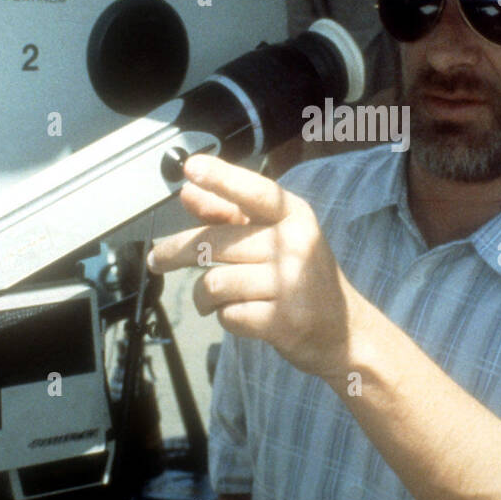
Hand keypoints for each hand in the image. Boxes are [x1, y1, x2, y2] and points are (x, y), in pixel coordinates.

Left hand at [147, 154, 363, 381]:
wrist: (343, 332)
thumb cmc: (301, 278)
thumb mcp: (275, 238)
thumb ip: (230, 215)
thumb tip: (188, 192)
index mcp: (295, 217)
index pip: (255, 192)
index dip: (222, 179)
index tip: (191, 167)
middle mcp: (296, 245)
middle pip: (215, 243)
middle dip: (176, 253)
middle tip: (158, 260)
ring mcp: (291, 284)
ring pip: (214, 283)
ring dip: (204, 296)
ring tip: (214, 300)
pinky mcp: (283, 321)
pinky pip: (227, 314)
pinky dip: (224, 317)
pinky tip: (242, 315)